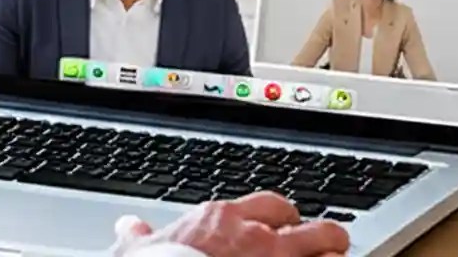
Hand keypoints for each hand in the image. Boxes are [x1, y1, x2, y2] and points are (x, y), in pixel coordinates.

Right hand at [111, 192, 349, 256]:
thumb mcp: (137, 253)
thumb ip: (138, 238)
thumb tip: (129, 227)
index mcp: (223, 221)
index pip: (270, 204)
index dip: (283, 217)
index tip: (286, 226)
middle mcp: (257, 239)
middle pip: (310, 225)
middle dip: (322, 235)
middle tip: (324, 245)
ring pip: (328, 251)